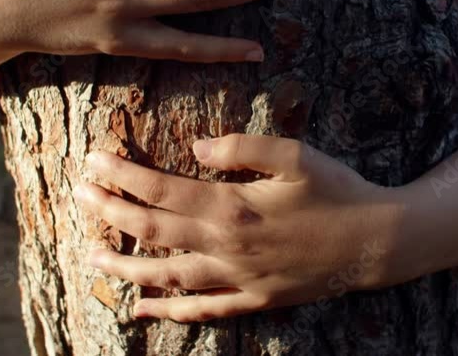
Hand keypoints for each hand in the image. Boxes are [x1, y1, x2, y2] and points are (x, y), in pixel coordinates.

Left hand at [74, 134, 403, 321]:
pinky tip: (142, 309)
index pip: (160, 190)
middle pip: (153, 231)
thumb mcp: (295, 156)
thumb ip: (243, 147)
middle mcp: (226, 247)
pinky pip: (202, 310)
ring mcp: (237, 279)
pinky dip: (169, 311)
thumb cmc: (338, 190)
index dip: (122, 176)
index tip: (93, 161)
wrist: (378, 242)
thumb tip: (196, 147)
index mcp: (231, 207)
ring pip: (166, 276)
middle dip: (111, 213)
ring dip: (125, 268)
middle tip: (79, 196)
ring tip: (90, 258)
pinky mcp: (253, 299)